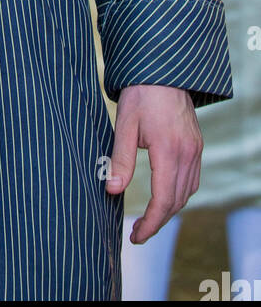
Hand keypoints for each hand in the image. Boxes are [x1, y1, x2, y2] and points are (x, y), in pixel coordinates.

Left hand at [107, 84, 202, 241]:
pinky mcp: (196, 144)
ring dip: (169, 209)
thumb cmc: (140, 95)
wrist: (161, 70)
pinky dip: (179, 193)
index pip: (164, 200)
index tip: (135, 236)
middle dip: (158, 221)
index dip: (150, 223)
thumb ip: (120, 160)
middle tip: (138, 232)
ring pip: (187, 192)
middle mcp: (188, 153)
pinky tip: (164, 195)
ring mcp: (196, 149)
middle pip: (177, 201)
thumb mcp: (124, 126)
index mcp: (170, 151)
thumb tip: (111, 190)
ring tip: (148, 218)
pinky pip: (192, 178)